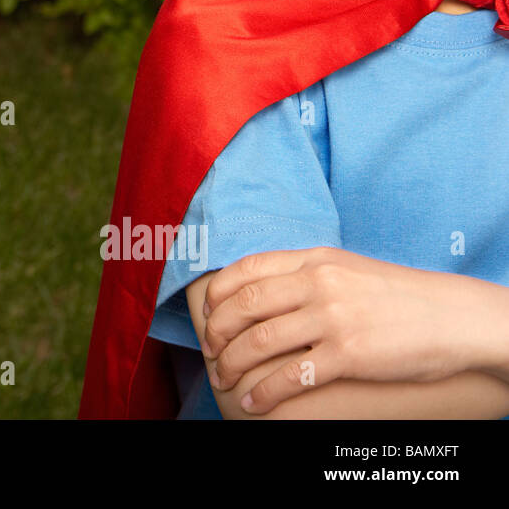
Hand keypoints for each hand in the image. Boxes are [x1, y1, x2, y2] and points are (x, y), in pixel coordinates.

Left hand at [200, 246, 485, 413]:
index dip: (217, 294)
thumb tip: (262, 290)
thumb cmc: (400, 296)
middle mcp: (319, 283)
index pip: (247, 270)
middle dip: (216, 332)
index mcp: (315, 259)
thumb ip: (307, 274)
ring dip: (232, 364)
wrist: (454, 317)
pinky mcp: (349, 354)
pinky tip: (255, 403)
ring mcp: (333, 318)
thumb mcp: (348, 269)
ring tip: (224, 379)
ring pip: (259, 341)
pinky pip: (291, 376)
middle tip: (210, 352)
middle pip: (244, 306)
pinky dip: (264, 392)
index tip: (207, 314)